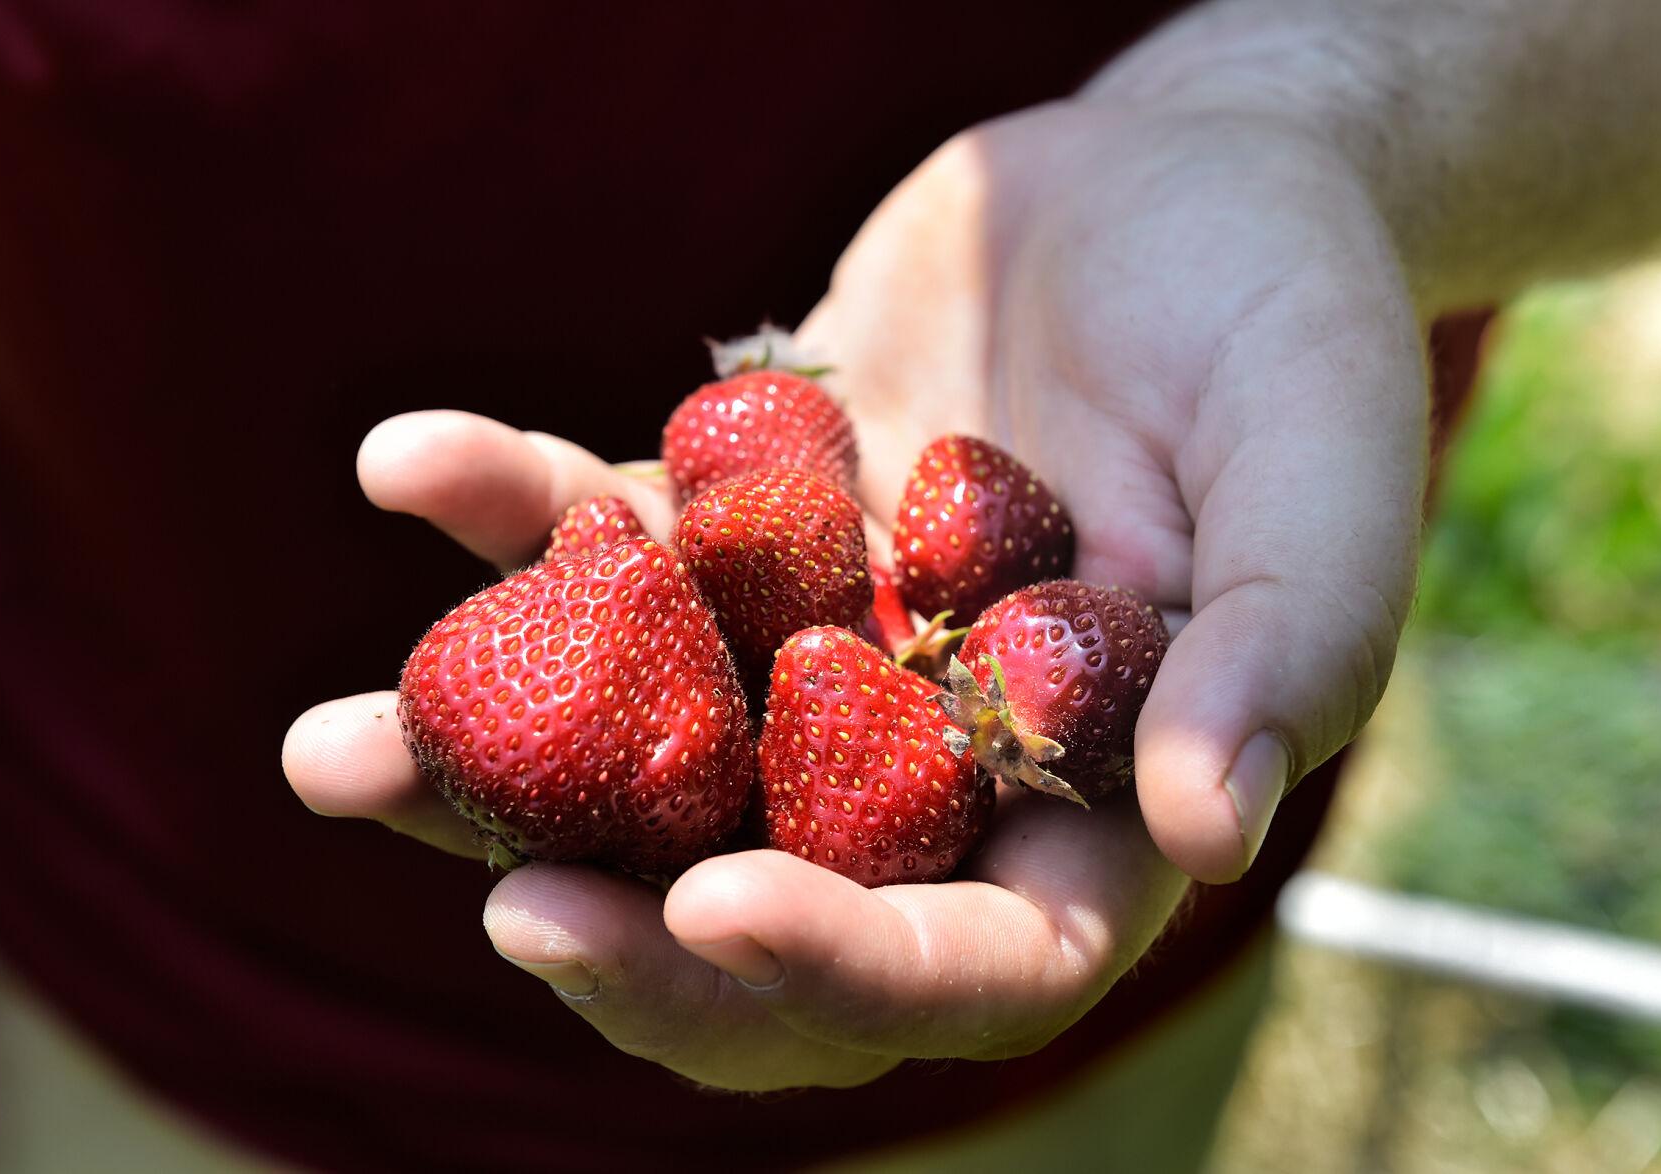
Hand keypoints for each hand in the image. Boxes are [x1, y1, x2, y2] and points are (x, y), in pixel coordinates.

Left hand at [283, 82, 1426, 1090]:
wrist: (1183, 178)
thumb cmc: (1289, 319)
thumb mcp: (1325, 463)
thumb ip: (1289, 645)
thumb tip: (1213, 830)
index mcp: (1090, 803)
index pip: (979, 953)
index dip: (851, 968)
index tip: (713, 908)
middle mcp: (937, 762)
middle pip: (779, 904)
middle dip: (633, 935)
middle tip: (508, 908)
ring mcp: (822, 655)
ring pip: (648, 754)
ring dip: (487, 768)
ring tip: (336, 758)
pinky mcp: (740, 537)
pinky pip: (608, 549)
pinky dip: (506, 518)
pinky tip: (409, 461)